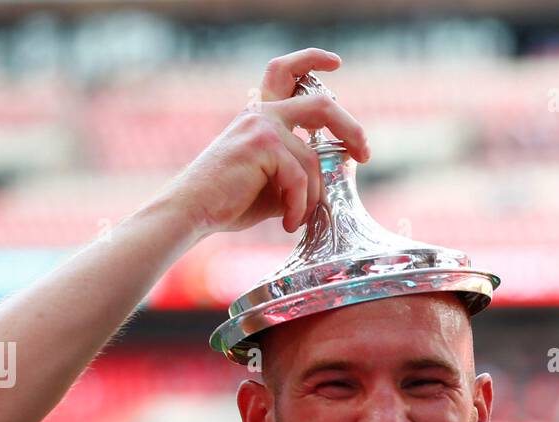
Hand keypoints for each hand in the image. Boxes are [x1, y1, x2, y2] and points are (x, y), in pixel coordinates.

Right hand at [174, 48, 370, 235]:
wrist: (193, 210)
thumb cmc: (230, 201)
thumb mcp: (271, 183)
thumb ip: (297, 172)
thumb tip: (331, 180)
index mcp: (260, 115)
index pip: (284, 71)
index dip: (311, 60)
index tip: (335, 64)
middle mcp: (262, 113)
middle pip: (320, 104)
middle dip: (350, 128)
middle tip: (365, 154)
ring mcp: (262, 125)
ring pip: (313, 160)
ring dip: (311, 197)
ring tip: (295, 219)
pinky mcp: (263, 145)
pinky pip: (300, 178)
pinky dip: (299, 207)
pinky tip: (286, 223)